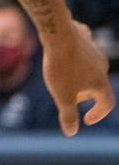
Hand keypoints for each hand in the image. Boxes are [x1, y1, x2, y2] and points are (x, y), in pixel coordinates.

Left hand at [42, 19, 115, 134]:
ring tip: (63, 75)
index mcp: (101, 82)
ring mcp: (94, 49)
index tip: (85, 119)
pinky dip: (73, 55)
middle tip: (66, 95)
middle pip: (97, 84)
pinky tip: (61, 52)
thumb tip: (71, 132)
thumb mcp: (63, 95)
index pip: (106, 103)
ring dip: (79, 73)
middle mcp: (102, 65)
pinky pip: (80, 49)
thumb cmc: (61, 66)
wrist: (58, 31)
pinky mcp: (82, 37)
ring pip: (89, 65)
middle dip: (83, 93)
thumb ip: (68, 115)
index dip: (97, 114)